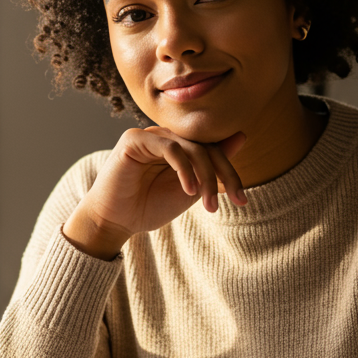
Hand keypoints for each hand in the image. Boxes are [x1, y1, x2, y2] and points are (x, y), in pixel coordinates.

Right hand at [63, 126, 246, 258]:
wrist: (115, 222)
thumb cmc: (148, 207)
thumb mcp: (189, 190)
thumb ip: (211, 167)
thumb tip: (241, 136)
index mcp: (179, 147)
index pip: (212, 150)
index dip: (230, 173)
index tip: (242, 200)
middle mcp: (165, 137)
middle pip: (206, 147)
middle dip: (223, 175)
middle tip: (235, 200)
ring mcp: (150, 135)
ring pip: (191, 147)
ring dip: (205, 176)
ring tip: (207, 203)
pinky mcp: (134, 139)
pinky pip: (169, 147)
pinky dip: (184, 168)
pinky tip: (188, 190)